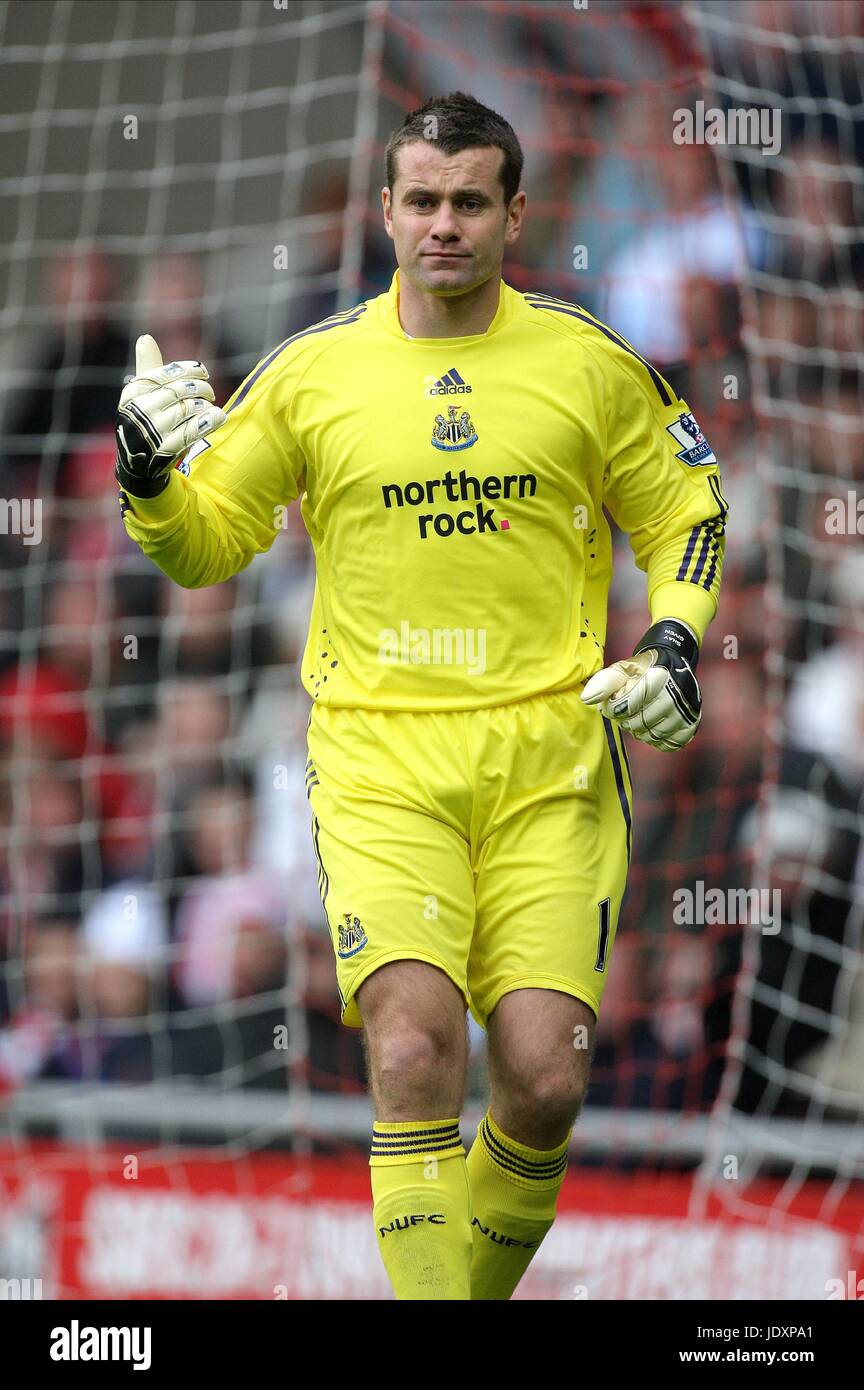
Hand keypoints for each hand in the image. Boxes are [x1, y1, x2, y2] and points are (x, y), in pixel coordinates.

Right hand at [115, 335, 226, 496]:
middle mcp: (140, 410)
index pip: (166, 373)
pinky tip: (218, 417)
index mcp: (133, 393)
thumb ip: (147, 367)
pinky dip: (210, 421)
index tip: (203, 371)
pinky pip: (194, 429)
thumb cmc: (143, 421)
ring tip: (209, 407)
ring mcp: (152, 431)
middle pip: (181, 389)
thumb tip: (145, 338)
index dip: (189, 370)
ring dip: (205, 406)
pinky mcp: (166, 450)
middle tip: (209, 392)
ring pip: (189, 408)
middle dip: (201, 388)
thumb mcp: (140, 395)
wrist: (138, 463)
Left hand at [580, 618, 700, 750]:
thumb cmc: (641, 670)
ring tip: (640, 717)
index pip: (624, 707)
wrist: (671, 666)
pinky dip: (657, 740)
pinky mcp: (691, 724)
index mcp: (656, 678)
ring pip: (652, 735)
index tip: (614, 703)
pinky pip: (668, 744)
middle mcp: (674, 695)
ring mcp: (685, 711)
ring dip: (640, 731)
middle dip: (626, 720)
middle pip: (637, 724)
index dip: (613, 708)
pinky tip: (653, 727)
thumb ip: (603, 682)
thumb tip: (587, 699)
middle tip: (628, 710)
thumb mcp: (621, 669)